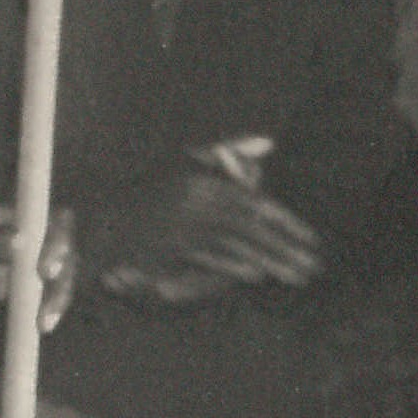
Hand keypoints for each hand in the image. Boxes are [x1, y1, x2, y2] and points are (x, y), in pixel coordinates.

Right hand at [91, 155, 323, 305]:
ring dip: (267, 260)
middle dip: (285, 248)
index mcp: (204, 180)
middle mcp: (196, 201)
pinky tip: (254, 274)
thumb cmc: (151, 188)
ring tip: (295, 276)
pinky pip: (204, 256)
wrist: (104, 214)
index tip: (312, 238)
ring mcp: (181, 224)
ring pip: (233, 244)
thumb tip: (268, 142)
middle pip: (250, 227)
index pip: (255, 202)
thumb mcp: (186, 160)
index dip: (286, 221)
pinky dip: (229, 265)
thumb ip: (227, 152)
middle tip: (313, 266)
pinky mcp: (167, 245)